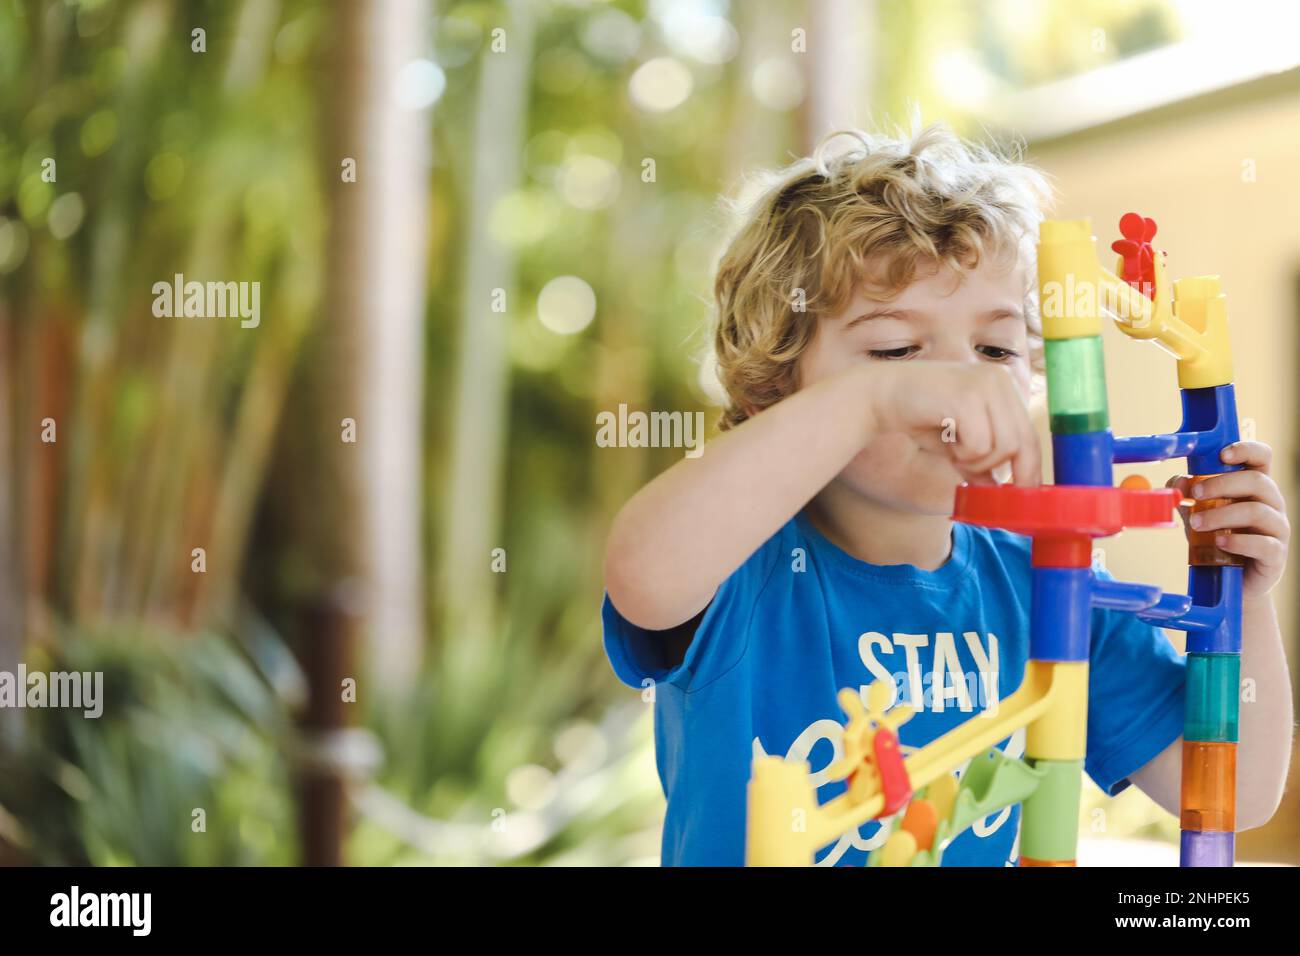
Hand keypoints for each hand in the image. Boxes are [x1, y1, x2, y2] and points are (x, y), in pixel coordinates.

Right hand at [866, 361, 1040, 487]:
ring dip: (974, 461)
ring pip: (1002, 447)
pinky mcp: (967, 396)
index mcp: (1003, 385)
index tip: (1024, 494)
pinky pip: (980, 445)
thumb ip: (981, 460)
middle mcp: (999, 379)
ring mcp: (985, 385)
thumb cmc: (917, 417)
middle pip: (1022, 443)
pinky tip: (943, 440)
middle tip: (967, 473)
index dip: (1028, 469)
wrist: (877, 396)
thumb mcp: (957, 443)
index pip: (1029, 435)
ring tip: (951, 450)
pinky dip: (961, 454)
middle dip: (996, 469)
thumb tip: (1002, 491)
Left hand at [1166, 441, 1289, 600]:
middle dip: (1222, 484)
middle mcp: (1272, 504)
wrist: (1231, 582)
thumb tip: (1177, 482)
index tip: (1222, 455)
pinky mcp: (1276, 555)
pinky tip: (1219, 542)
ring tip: (1196, 523)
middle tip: (1194, 496)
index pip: (1262, 457)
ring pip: (1258, 511)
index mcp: (1256, 487)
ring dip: (1222, 515)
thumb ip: (1189, 495)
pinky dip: (1238, 541)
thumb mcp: (1199, 513)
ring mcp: (1278, 529)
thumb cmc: (1217, 540)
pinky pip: (1264, 544)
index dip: (1246, 450)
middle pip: (1257, 481)